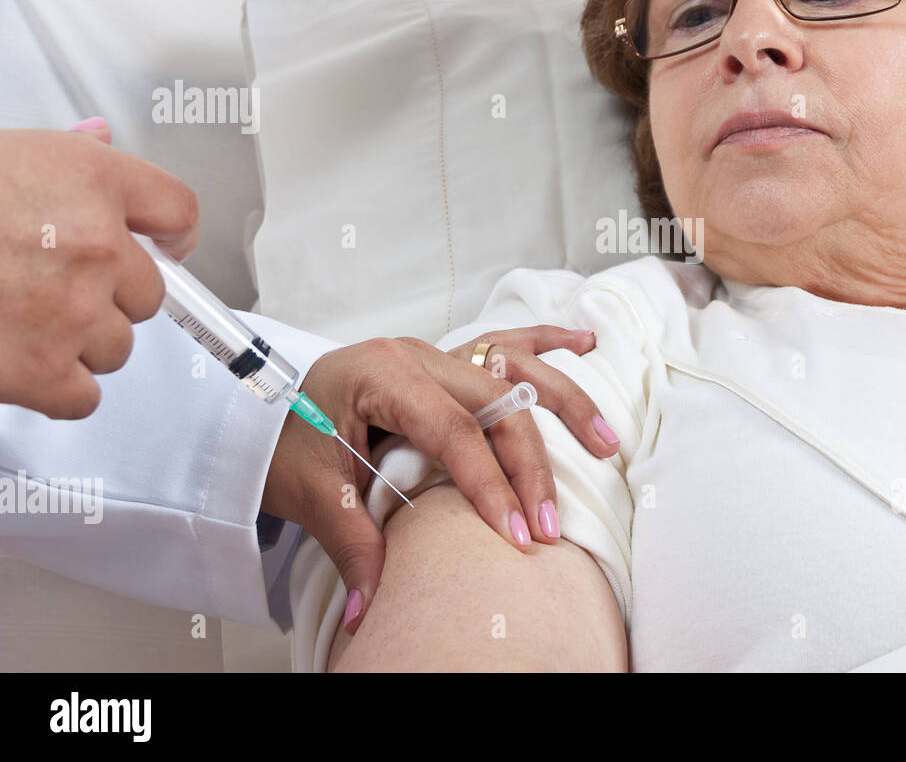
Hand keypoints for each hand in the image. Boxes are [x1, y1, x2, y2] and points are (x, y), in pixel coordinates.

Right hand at [0, 121, 200, 417]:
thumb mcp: (9, 151)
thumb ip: (66, 152)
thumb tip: (99, 137)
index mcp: (92, 181)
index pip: (179, 213)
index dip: (170, 236)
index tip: (163, 248)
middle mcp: (97, 246)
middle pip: (151, 293)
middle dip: (110, 295)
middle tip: (55, 286)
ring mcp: (72, 311)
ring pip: (118, 346)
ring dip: (82, 342)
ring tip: (25, 320)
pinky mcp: (37, 369)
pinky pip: (83, 396)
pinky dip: (58, 390)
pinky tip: (26, 365)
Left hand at [260, 325, 619, 633]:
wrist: (258, 410)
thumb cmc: (281, 439)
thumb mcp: (311, 491)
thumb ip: (352, 543)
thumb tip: (372, 603)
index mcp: (382, 375)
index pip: (453, 429)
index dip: (488, 483)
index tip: (513, 532)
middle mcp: (415, 355)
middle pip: (496, 404)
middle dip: (530, 466)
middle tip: (546, 525)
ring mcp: (433, 354)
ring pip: (514, 370)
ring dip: (563, 404)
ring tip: (606, 440)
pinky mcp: (443, 363)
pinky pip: (502, 344)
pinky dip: (545, 344)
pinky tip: (583, 343)